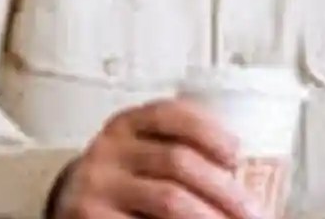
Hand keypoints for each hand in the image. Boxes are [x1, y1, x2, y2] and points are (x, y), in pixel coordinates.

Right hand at [50, 99, 256, 218]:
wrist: (70, 202)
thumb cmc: (125, 175)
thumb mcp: (142, 148)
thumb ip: (180, 148)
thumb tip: (245, 176)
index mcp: (128, 124)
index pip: (170, 115)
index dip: (208, 132)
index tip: (237, 153)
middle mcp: (109, 151)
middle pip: (178, 162)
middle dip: (224, 189)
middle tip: (254, 212)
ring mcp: (97, 188)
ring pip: (167, 199)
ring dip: (209, 216)